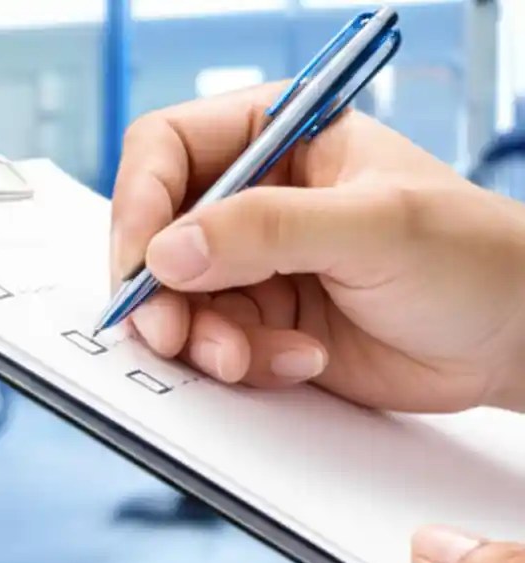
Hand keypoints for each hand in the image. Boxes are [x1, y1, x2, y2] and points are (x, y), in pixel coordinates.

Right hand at [111, 82, 524, 412]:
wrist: (513, 341)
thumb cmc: (474, 257)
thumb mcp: (375, 227)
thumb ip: (268, 230)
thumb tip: (170, 251)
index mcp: (273, 136)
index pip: (164, 150)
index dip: (139, 203)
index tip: (143, 261)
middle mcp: (251, 197)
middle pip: (154, 234)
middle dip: (162, 291)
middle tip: (172, 332)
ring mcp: (252, 263)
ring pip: (175, 299)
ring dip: (203, 337)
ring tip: (251, 356)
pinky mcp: (261, 321)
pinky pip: (209, 344)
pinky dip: (240, 362)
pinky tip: (300, 361)